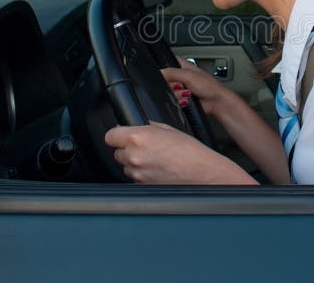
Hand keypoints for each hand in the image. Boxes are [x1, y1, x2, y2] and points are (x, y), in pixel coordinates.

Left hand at [104, 122, 256, 184]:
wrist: (202, 173)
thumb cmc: (191, 152)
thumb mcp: (170, 130)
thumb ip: (150, 128)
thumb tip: (141, 127)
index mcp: (139, 137)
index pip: (110, 136)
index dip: (117, 136)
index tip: (122, 136)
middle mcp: (134, 156)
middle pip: (117, 153)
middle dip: (128, 150)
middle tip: (147, 149)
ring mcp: (137, 173)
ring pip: (126, 167)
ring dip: (136, 164)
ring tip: (156, 161)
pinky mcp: (142, 186)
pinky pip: (135, 179)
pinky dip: (143, 175)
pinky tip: (158, 171)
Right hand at [161, 57, 231, 115]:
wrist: (216, 102)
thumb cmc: (210, 86)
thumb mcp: (188, 75)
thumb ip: (171, 73)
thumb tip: (158, 73)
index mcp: (183, 65)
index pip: (167, 62)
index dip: (163, 67)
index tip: (165, 74)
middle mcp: (181, 76)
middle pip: (165, 79)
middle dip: (171, 85)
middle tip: (180, 85)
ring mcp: (181, 88)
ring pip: (168, 90)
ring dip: (176, 94)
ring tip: (187, 94)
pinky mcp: (181, 98)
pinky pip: (173, 99)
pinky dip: (178, 100)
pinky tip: (186, 100)